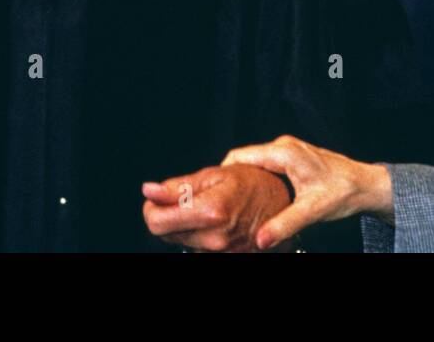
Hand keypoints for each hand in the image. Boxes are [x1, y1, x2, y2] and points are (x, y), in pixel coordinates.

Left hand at [141, 163, 292, 251]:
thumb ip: (179, 186)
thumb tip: (149, 191)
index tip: (158, 199)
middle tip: (187, 199)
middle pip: (166, 235)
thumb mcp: (215, 175)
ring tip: (208, 208)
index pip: (156, 223)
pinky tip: (216, 222)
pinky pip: (199, 249)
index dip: (152, 208)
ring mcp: (223, 252)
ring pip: (182, 242)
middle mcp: (215, 238)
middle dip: (169, 216)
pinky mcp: (228, 258)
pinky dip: (200, 236)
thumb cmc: (253, 183)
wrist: (284, 203)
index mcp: (210, 212)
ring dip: (186, 226)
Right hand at [223, 135, 390, 249]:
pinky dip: (254, 179)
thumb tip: (260, 240)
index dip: (221, 174)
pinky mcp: (290, 158)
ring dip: (241, 180)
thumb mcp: (313, 210)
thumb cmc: (344, 191)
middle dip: (228, 179)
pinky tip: (251, 199)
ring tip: (231, 204)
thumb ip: (284, 224)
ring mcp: (287, 150)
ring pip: (252, 162)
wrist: (366, 184)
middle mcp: (282, 146)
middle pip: (242, 159)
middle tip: (218, 204)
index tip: (210, 193)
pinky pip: (263, 165)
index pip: (239, 156)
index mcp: (284, 152)